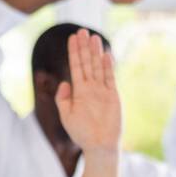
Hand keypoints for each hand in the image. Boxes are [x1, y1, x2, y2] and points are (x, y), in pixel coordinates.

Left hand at [55, 29, 120, 152]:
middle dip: (84, 47)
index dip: (73, 52)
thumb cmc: (81, 133)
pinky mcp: (112, 96)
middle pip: (86, 63)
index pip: (75, 67)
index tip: (72, 38)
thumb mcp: (66, 116)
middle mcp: (90, 88)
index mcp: (78, 92)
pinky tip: (105, 55)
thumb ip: (63, 99)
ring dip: (95, 52)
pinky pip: (109, 78)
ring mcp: (102, 91)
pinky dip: (107, 67)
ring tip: (93, 37)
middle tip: (82, 31)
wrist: (98, 145)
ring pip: (98, 67)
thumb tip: (64, 82)